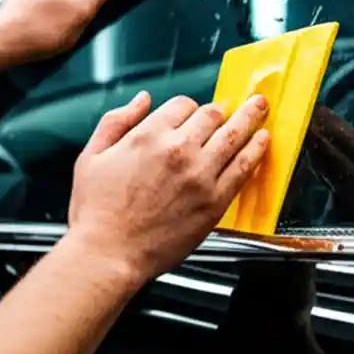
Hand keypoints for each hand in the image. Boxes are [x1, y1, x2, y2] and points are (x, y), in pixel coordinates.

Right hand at [66, 92, 270, 282]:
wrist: (109, 255)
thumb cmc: (96, 212)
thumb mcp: (91, 156)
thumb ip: (116, 121)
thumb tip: (143, 99)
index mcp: (149, 135)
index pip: (182, 105)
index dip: (190, 107)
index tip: (194, 113)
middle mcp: (178, 150)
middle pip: (212, 116)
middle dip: (224, 109)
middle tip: (237, 105)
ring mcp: (200, 175)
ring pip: (234, 135)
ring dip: (251, 117)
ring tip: (261, 107)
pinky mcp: (215, 201)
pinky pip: (243, 168)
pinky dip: (256, 150)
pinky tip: (262, 141)